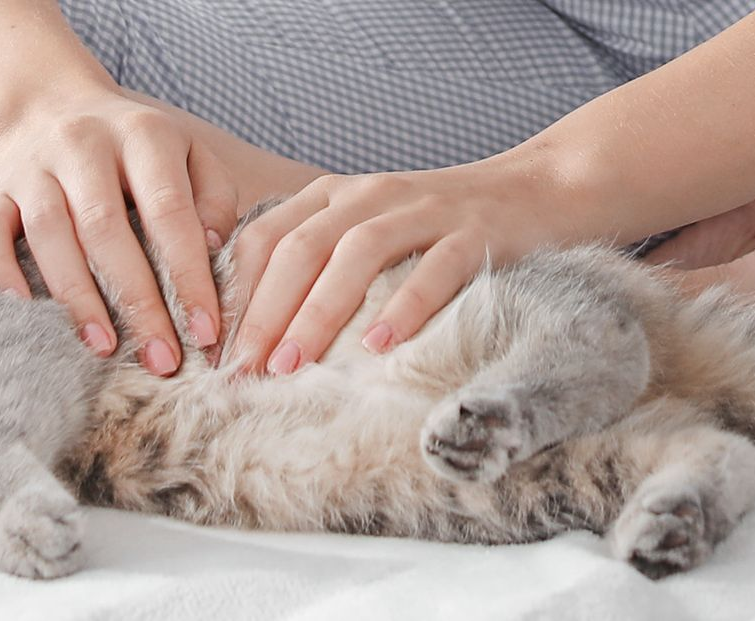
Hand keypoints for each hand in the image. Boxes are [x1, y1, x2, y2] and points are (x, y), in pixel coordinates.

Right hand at [0, 88, 238, 375]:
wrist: (49, 102)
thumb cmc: (135, 146)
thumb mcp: (189, 152)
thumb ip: (214, 198)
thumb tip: (215, 253)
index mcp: (143, 136)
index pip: (169, 211)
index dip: (188, 275)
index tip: (205, 332)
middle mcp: (84, 146)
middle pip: (106, 229)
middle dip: (137, 301)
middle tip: (161, 359)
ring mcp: (34, 168)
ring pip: (48, 234)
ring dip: (77, 297)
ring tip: (105, 348)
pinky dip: (0, 275)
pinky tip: (27, 316)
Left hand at [226, 159, 589, 374]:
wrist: (542, 189)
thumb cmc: (441, 228)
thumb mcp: (371, 232)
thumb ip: (319, 265)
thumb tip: (254, 335)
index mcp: (335, 196)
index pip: (265, 236)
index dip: (233, 292)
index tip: (211, 349)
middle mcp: (373, 194)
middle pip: (301, 246)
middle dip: (264, 311)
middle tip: (241, 370)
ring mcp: (426, 209)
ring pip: (357, 253)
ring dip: (317, 311)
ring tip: (292, 365)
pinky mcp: (477, 231)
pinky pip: (436, 268)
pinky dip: (404, 305)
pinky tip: (380, 347)